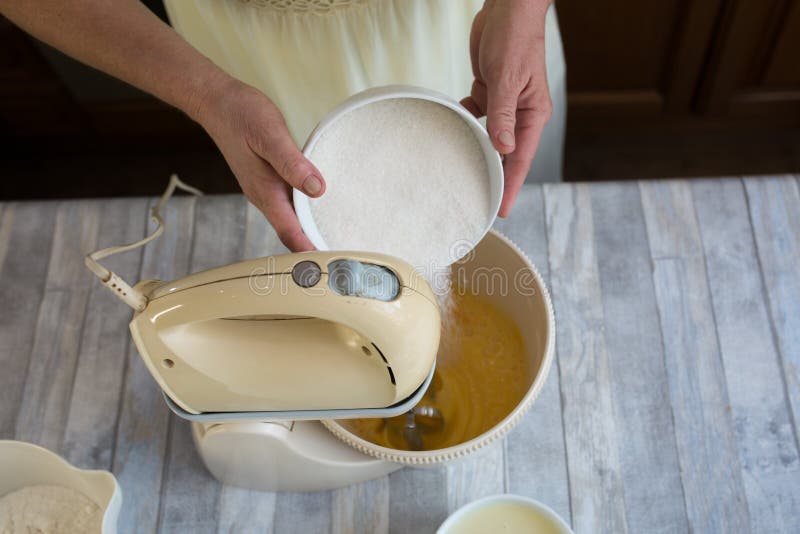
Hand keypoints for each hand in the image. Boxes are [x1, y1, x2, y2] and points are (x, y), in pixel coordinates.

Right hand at [194, 75, 324, 250]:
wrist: (217, 103)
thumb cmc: (241, 115)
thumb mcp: (269, 135)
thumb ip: (292, 163)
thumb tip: (317, 188)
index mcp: (265, 192)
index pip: (291, 234)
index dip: (310, 253)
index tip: (332, 267)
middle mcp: (265, 197)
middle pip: (293, 235)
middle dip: (315, 250)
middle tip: (345, 262)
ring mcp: (266, 190)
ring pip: (292, 221)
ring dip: (311, 232)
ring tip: (339, 243)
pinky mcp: (270, 180)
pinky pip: (291, 204)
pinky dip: (307, 213)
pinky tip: (322, 210)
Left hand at [461, 0, 551, 216]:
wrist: (507, 8)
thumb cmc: (516, 37)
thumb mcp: (508, 78)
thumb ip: (502, 114)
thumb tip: (502, 147)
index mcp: (532, 113)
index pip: (521, 157)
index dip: (511, 184)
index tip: (501, 207)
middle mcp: (520, 112)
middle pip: (507, 153)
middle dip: (495, 175)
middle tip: (480, 200)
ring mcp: (504, 103)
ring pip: (490, 136)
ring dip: (478, 150)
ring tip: (465, 174)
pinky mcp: (489, 91)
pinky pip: (477, 114)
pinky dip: (466, 119)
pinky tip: (457, 121)